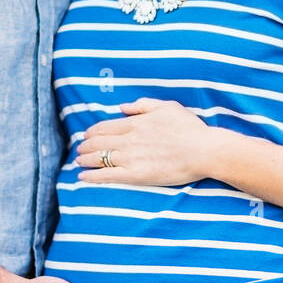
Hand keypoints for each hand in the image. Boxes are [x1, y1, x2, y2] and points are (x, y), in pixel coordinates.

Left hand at [75, 98, 214, 186]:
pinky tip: (82, 176)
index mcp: (136, 122)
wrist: (203, 150)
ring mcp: (131, 158)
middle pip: (98, 142)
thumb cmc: (189, 128)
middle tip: (79, 149)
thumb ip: (143, 105)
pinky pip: (106, 175)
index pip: (104, 127)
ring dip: (84, 159)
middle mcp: (129, 139)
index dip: (91, 132)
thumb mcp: (167, 107)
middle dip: (85, 146)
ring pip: (98, 158)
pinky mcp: (135, 175)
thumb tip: (123, 107)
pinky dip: (91, 175)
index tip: (86, 136)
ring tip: (78, 161)